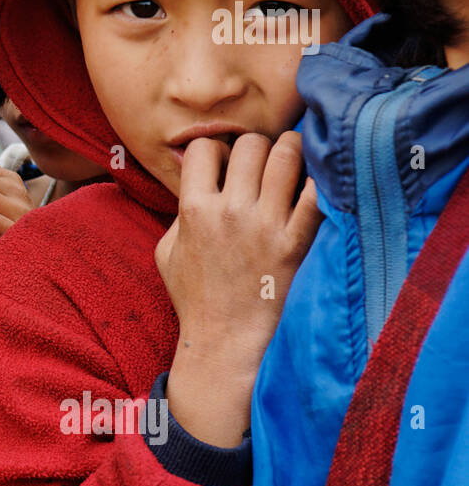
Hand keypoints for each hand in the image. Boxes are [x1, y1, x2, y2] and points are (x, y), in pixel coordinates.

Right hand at [155, 131, 321, 446]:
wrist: (226, 342)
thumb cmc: (195, 298)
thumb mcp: (167, 253)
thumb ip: (179, 214)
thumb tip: (196, 184)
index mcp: (193, 210)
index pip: (205, 147)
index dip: (216, 149)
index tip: (224, 164)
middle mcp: (229, 211)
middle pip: (250, 143)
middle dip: (257, 146)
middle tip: (263, 162)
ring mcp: (265, 226)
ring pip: (286, 154)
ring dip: (291, 151)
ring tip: (294, 162)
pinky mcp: (296, 242)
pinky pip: (316, 192)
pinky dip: (319, 180)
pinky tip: (316, 184)